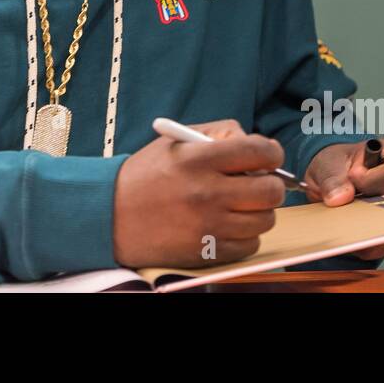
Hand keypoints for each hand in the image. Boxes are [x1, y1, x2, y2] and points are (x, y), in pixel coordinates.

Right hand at [112, 119, 285, 268]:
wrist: (110, 215)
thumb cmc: (146, 174)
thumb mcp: (175, 140)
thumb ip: (217, 133)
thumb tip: (254, 145)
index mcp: (198, 159)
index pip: (260, 152)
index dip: (272, 153)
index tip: (268, 157)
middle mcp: (207, 192)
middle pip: (271, 191)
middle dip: (271, 184)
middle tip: (258, 183)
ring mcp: (208, 225)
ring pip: (265, 220)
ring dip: (258, 211)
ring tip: (239, 205)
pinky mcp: (207, 251)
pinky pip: (250, 245)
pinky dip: (245, 235)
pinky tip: (227, 224)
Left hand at [303, 139, 383, 259]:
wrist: (332, 177)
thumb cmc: (337, 164)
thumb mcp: (328, 164)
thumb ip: (332, 178)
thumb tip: (340, 198)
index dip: (374, 179)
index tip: (353, 178)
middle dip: (374, 215)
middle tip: (349, 221)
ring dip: (374, 235)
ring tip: (349, 237)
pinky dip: (373, 246)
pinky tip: (355, 246)